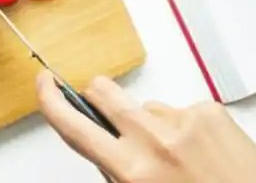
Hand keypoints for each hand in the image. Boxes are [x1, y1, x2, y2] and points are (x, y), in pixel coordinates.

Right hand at [36, 72, 255, 182]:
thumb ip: (121, 170)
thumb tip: (109, 147)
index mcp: (133, 171)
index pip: (76, 128)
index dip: (52, 101)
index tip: (45, 84)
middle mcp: (154, 140)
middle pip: (104, 92)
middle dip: (99, 97)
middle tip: (109, 113)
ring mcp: (184, 121)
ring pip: (148, 106)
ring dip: (154, 124)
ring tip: (182, 157)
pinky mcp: (210, 111)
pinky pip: (183, 110)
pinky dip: (188, 127)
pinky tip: (204, 152)